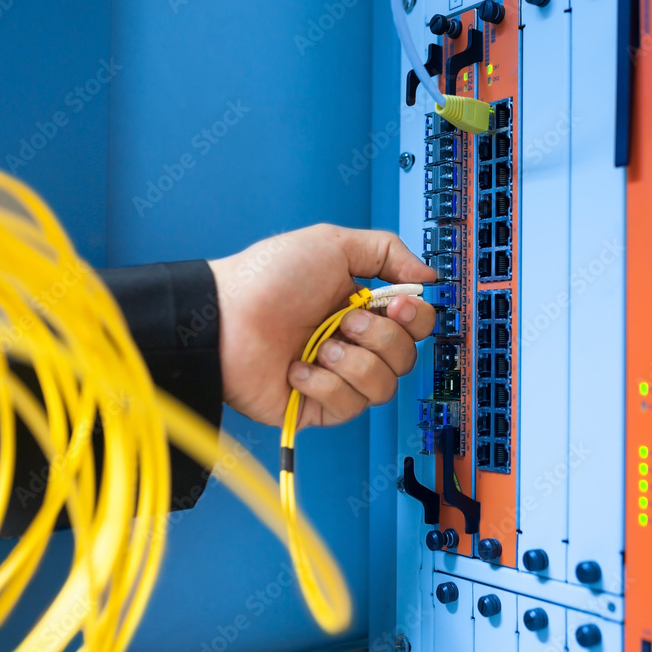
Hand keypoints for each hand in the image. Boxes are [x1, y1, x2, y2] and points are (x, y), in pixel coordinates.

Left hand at [207, 224, 436, 427]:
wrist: (223, 318)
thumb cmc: (267, 278)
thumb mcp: (332, 243)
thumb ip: (388, 251)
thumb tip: (428, 277)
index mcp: (363, 308)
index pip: (416, 324)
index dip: (414, 318)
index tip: (395, 305)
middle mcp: (355, 344)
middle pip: (407, 358)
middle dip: (379, 338)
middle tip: (344, 322)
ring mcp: (338, 377)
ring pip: (384, 386)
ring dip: (353, 363)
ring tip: (319, 347)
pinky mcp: (318, 407)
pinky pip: (349, 406)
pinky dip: (323, 384)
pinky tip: (297, 368)